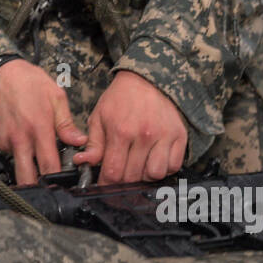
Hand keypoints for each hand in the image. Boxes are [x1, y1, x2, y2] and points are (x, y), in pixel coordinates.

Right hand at [0, 59, 86, 184]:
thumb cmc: (26, 80)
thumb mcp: (55, 96)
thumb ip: (67, 124)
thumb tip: (79, 141)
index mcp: (38, 128)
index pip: (49, 166)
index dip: (57, 180)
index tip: (63, 184)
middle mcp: (18, 138)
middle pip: (26, 178)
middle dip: (36, 186)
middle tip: (46, 183)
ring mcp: (3, 141)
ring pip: (16, 164)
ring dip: (26, 162)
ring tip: (32, 144)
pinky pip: (5, 152)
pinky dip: (14, 149)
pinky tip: (19, 134)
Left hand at [74, 70, 187, 184]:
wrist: (146, 79)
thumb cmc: (120, 98)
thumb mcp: (99, 117)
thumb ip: (93, 144)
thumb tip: (83, 162)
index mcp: (121, 131)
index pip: (113, 172)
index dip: (106, 183)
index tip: (105, 182)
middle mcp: (144, 135)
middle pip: (133, 177)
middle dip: (123, 180)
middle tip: (120, 171)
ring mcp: (164, 136)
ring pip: (155, 175)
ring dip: (144, 176)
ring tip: (138, 164)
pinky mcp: (179, 136)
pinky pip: (173, 166)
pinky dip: (163, 168)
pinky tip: (153, 159)